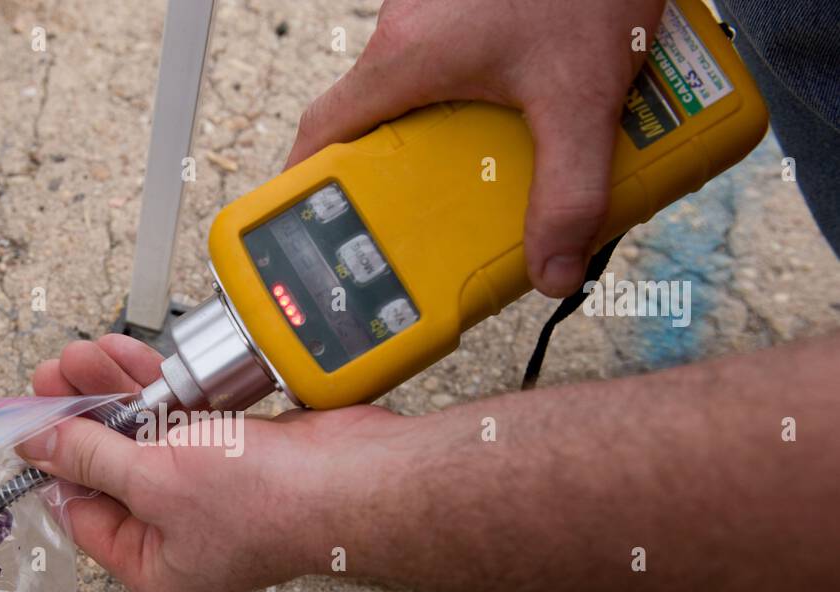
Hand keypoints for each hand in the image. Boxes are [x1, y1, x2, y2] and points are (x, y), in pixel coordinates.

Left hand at [21, 335, 396, 591]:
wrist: (353, 476)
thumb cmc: (266, 501)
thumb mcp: (155, 479)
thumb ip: (92, 457)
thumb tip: (38, 445)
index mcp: (156, 566)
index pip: (83, 513)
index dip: (54, 463)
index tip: (30, 419)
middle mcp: (179, 535)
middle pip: (109, 469)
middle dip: (80, 416)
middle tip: (51, 376)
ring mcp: (207, 492)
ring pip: (142, 437)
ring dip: (111, 393)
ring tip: (79, 355)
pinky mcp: (233, 452)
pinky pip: (178, 419)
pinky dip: (155, 389)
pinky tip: (125, 357)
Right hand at [286, 0, 665, 297]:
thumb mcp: (581, 94)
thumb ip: (570, 189)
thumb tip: (553, 270)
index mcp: (406, 56)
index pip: (327, 129)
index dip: (307, 181)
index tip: (304, 221)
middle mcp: (408, 28)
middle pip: (376, 118)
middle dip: (398, 171)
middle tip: (425, 213)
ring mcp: (437, 8)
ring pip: (418, 88)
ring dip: (444, 132)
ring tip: (491, 162)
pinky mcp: (471, 2)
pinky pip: (453, 59)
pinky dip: (475, 94)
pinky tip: (525, 108)